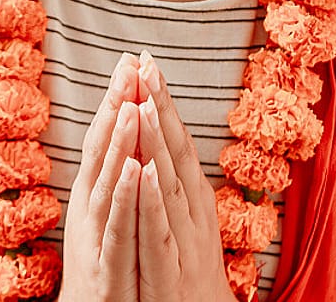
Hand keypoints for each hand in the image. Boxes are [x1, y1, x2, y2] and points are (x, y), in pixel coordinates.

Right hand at [59, 52, 142, 301]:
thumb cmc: (107, 266)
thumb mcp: (110, 215)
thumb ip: (114, 175)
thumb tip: (129, 136)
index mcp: (93, 194)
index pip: (105, 139)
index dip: (116, 99)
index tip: (131, 61)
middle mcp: (89, 208)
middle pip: (102, 149)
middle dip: (115, 105)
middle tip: (128, 64)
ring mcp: (95, 236)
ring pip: (106, 182)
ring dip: (119, 141)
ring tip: (131, 104)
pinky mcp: (107, 266)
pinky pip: (117, 227)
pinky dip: (125, 196)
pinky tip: (135, 169)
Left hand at [135, 51, 237, 301]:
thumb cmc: (187, 273)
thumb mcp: (182, 220)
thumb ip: (173, 182)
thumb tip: (158, 141)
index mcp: (192, 197)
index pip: (176, 140)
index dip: (162, 101)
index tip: (146, 63)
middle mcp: (192, 211)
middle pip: (175, 150)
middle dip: (159, 105)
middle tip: (146, 63)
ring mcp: (183, 238)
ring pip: (169, 181)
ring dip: (156, 140)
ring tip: (143, 101)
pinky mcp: (168, 268)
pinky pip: (159, 229)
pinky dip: (152, 199)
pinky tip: (144, 171)